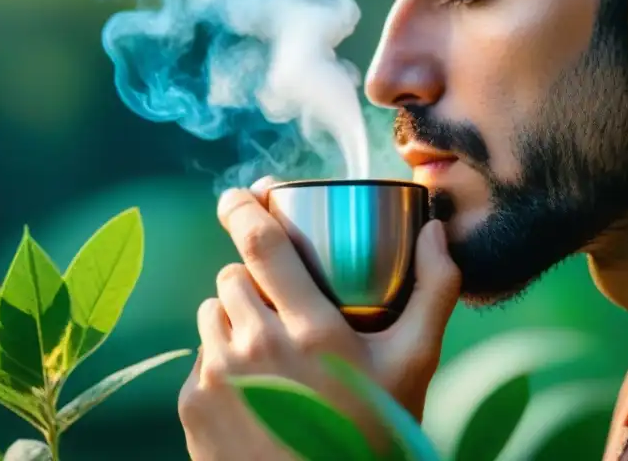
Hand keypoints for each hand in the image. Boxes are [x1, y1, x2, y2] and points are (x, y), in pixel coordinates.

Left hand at [178, 177, 461, 459]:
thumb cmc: (376, 435)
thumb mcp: (415, 366)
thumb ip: (434, 292)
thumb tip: (434, 230)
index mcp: (311, 330)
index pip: (261, 242)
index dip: (245, 205)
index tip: (243, 193)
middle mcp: (255, 347)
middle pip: (233, 276)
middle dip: (255, 277)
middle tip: (285, 304)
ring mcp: (217, 377)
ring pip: (213, 313)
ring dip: (236, 315)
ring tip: (272, 348)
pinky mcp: (193, 406)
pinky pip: (201, 357)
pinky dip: (223, 358)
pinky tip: (256, 386)